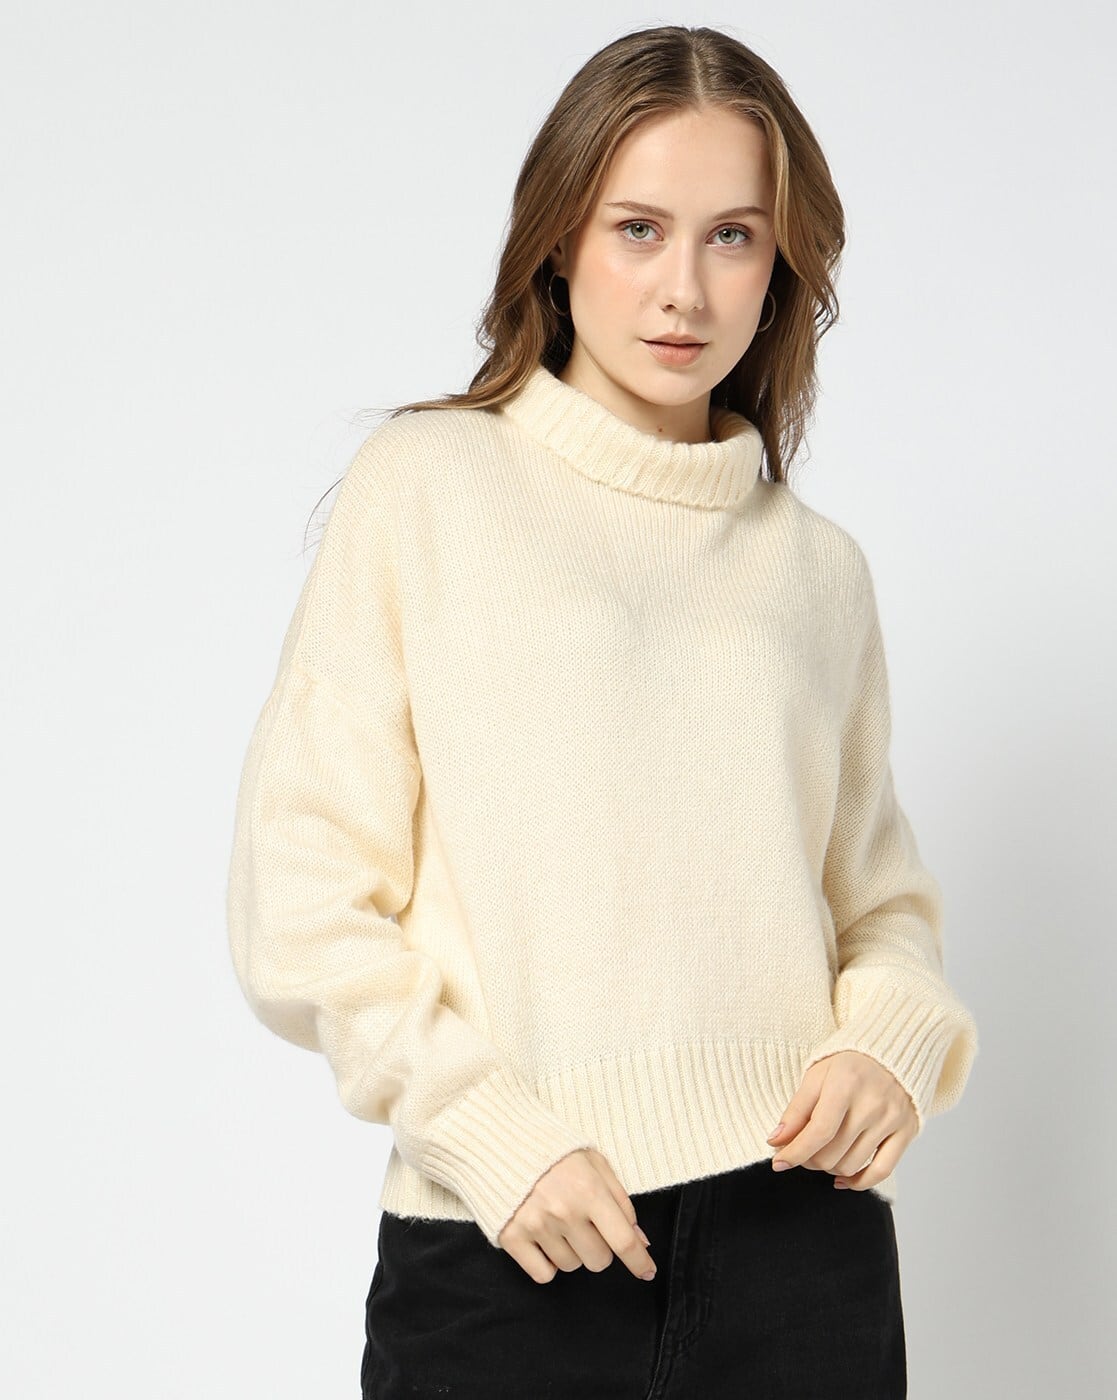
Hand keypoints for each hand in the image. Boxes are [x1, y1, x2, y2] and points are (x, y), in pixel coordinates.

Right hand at [497, 1148, 657, 1284]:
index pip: (623, 1241)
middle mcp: (563, 1211)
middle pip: (598, 1260)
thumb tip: (640, 1240)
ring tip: (559, 1222)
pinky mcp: (512, 1237)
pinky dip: (547, 1263)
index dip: (639, 1261)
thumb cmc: (555, 1152)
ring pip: (571, 1267)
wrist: (501, 1140)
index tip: (648, 1271)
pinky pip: (543, 1274)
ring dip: (571, 1251)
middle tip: (586, 1225)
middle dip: (599, 1247)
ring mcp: (536, 1226)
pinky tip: (543, 1239)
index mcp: (588, 1190)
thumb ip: (620, 1200)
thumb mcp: (595, 1162)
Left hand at [766, 1050, 918, 1190]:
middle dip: (808, 1159)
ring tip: (822, 1154)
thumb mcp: (816, 1076)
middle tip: (802, 1150)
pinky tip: (843, 1179)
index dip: (795, 1152)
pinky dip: (859, 1182)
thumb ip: (796, 1110)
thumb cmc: (848, 1066)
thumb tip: (776, 1141)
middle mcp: (872, 1103)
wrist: (890, 1053)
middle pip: (832, 1153)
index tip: (779, 1163)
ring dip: (829, 1168)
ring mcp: (892, 1120)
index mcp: (846, 1084)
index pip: (819, 1132)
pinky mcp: (906, 1132)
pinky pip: (882, 1172)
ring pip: (851, 1165)